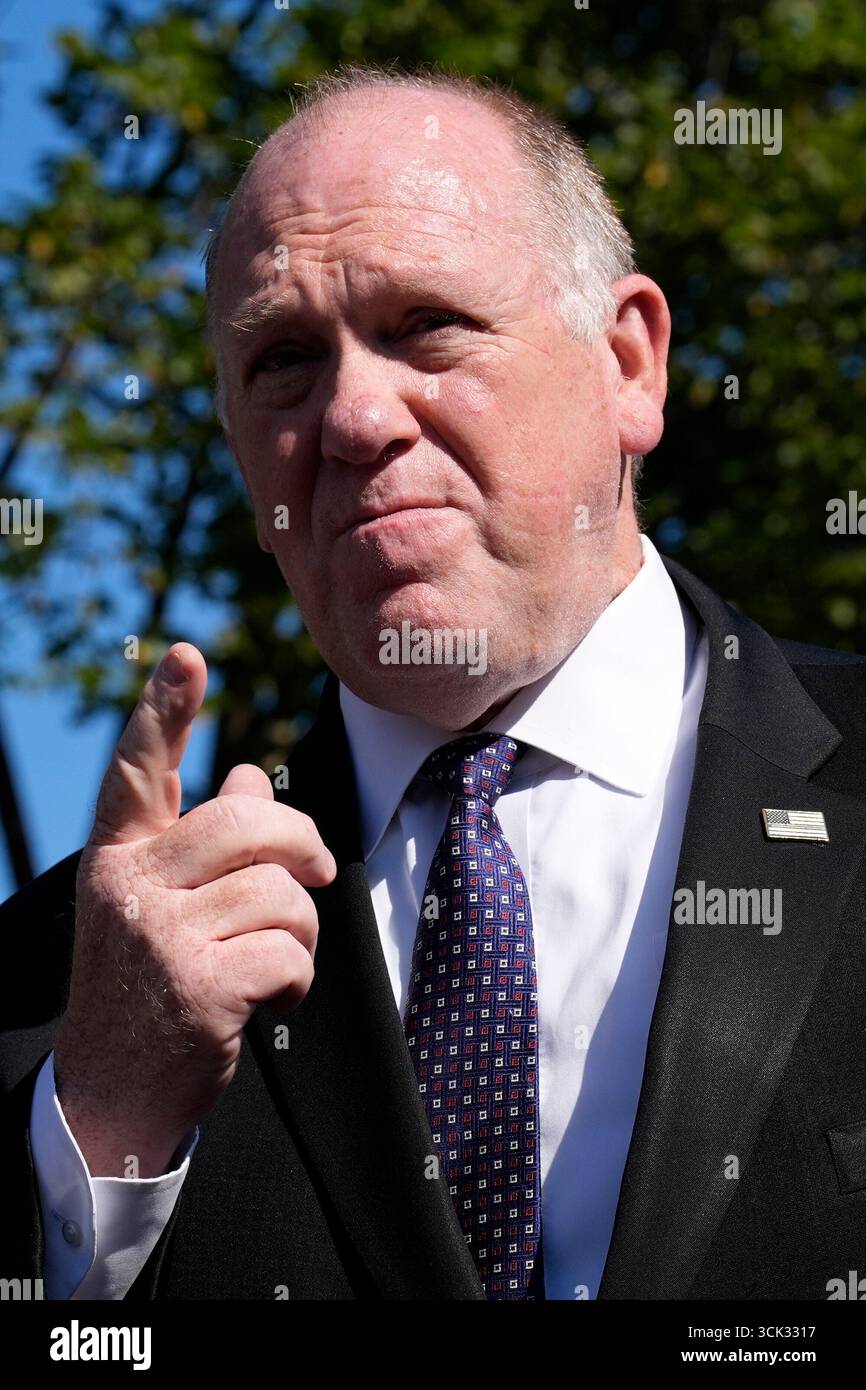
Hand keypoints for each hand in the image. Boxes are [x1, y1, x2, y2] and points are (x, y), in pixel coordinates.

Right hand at [53, 644, 335, 1176]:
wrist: (108, 1099)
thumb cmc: (144, 988)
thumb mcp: (156, 906)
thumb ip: (198, 840)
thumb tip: (245, 774)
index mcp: (116, 858)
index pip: (138, 771)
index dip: (165, 710)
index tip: (187, 655)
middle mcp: (128, 887)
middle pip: (246, 823)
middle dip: (300, 843)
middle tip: (312, 873)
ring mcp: (160, 936)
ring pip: (279, 890)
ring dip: (299, 930)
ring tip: (274, 960)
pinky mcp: (198, 987)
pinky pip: (288, 949)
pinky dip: (298, 977)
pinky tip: (272, 999)